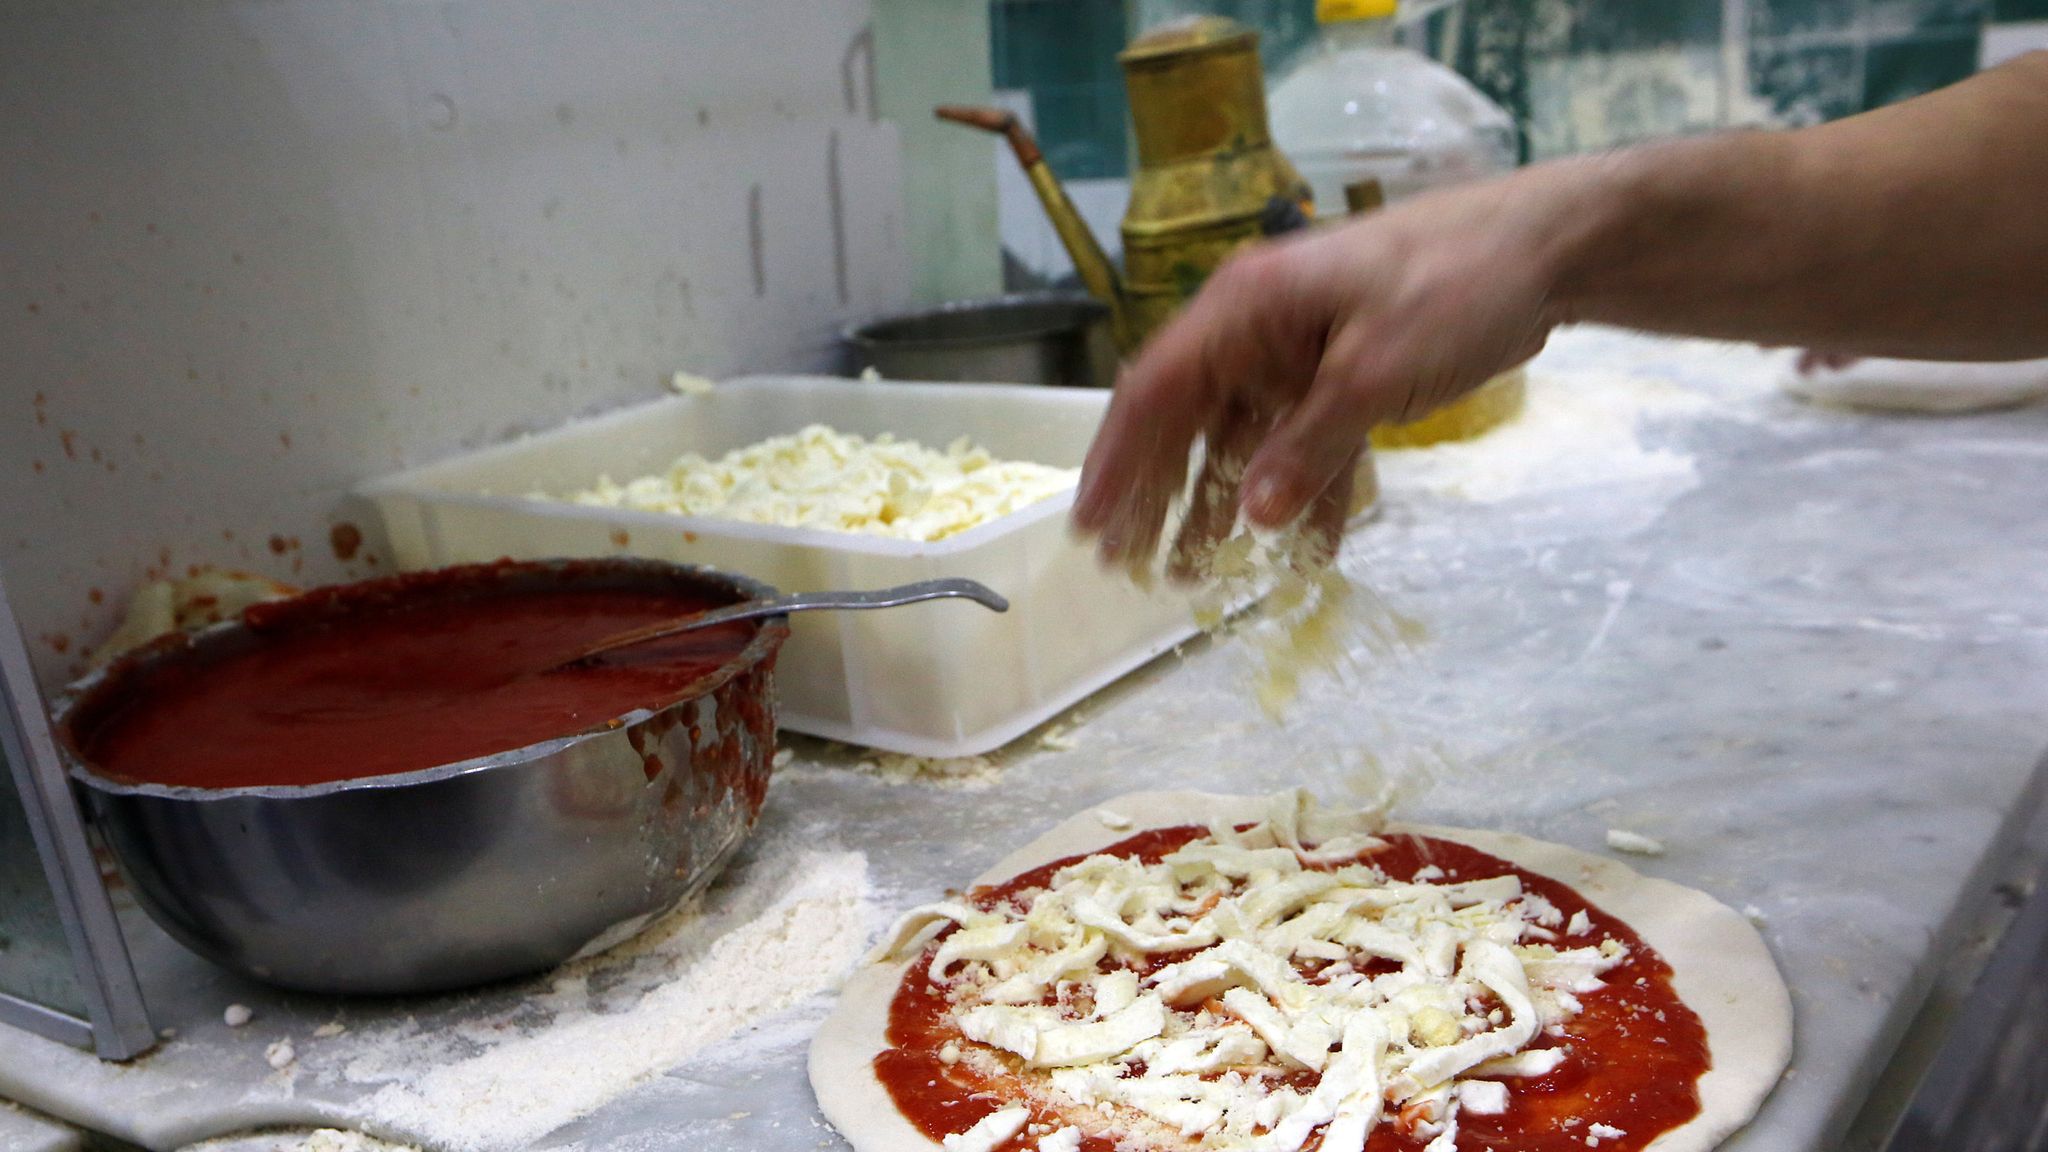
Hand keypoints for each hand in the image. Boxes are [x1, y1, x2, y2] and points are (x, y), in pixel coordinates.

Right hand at [1070, 165, 1583, 572]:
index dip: (1115, 463)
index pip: (1154, 390)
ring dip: (1223, 507)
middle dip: (1157, 498)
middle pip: (1188, 423)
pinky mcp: (1346, 375)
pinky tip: (1300, 553)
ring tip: (1196, 577)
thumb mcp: (1374, 373)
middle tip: (1131, 569)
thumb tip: (1252, 516)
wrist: (1549, 250)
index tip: (1090, 527)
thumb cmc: (1455, 285)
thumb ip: (1309, 447)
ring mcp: (1302, 353)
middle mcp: (1259, 329)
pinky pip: (1307, 444)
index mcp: (1246, 308)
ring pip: (1245, 441)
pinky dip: (1303, 495)